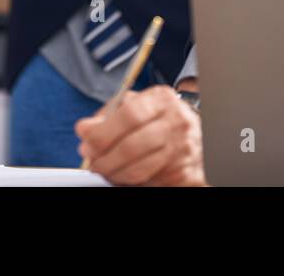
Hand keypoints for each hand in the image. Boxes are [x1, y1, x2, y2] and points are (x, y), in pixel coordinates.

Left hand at [75, 86, 206, 185]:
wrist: (198, 133)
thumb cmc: (160, 118)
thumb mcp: (136, 105)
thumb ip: (109, 115)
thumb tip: (84, 130)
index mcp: (163, 100)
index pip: (129, 115)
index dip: (103, 133)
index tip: (87, 144)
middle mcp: (177, 123)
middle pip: (132, 146)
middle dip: (105, 159)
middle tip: (93, 163)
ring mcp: (184, 150)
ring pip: (140, 170)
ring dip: (116, 174)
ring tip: (106, 170)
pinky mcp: (187, 174)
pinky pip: (151, 183)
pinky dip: (133, 182)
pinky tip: (126, 175)